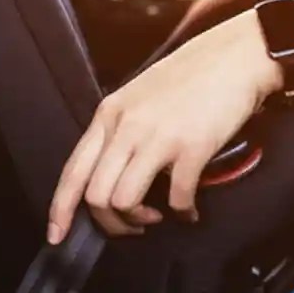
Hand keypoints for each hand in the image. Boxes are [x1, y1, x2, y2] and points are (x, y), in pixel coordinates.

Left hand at [47, 10, 282, 242]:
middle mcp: (125, 126)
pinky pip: (175, 198)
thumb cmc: (191, 75)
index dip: (61, 210)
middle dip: (110, 224)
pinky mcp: (191, 147)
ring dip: (139, 220)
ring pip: (124, 201)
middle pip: (95, 196)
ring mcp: (157, 137)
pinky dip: (182, 213)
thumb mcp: (139, 96)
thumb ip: (121, 129)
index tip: (57, 236)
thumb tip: (113, 172)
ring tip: (157, 216)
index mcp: (109, 114)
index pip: (73, 171)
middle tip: (131, 226)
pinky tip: (190, 211)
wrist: (235, 56)